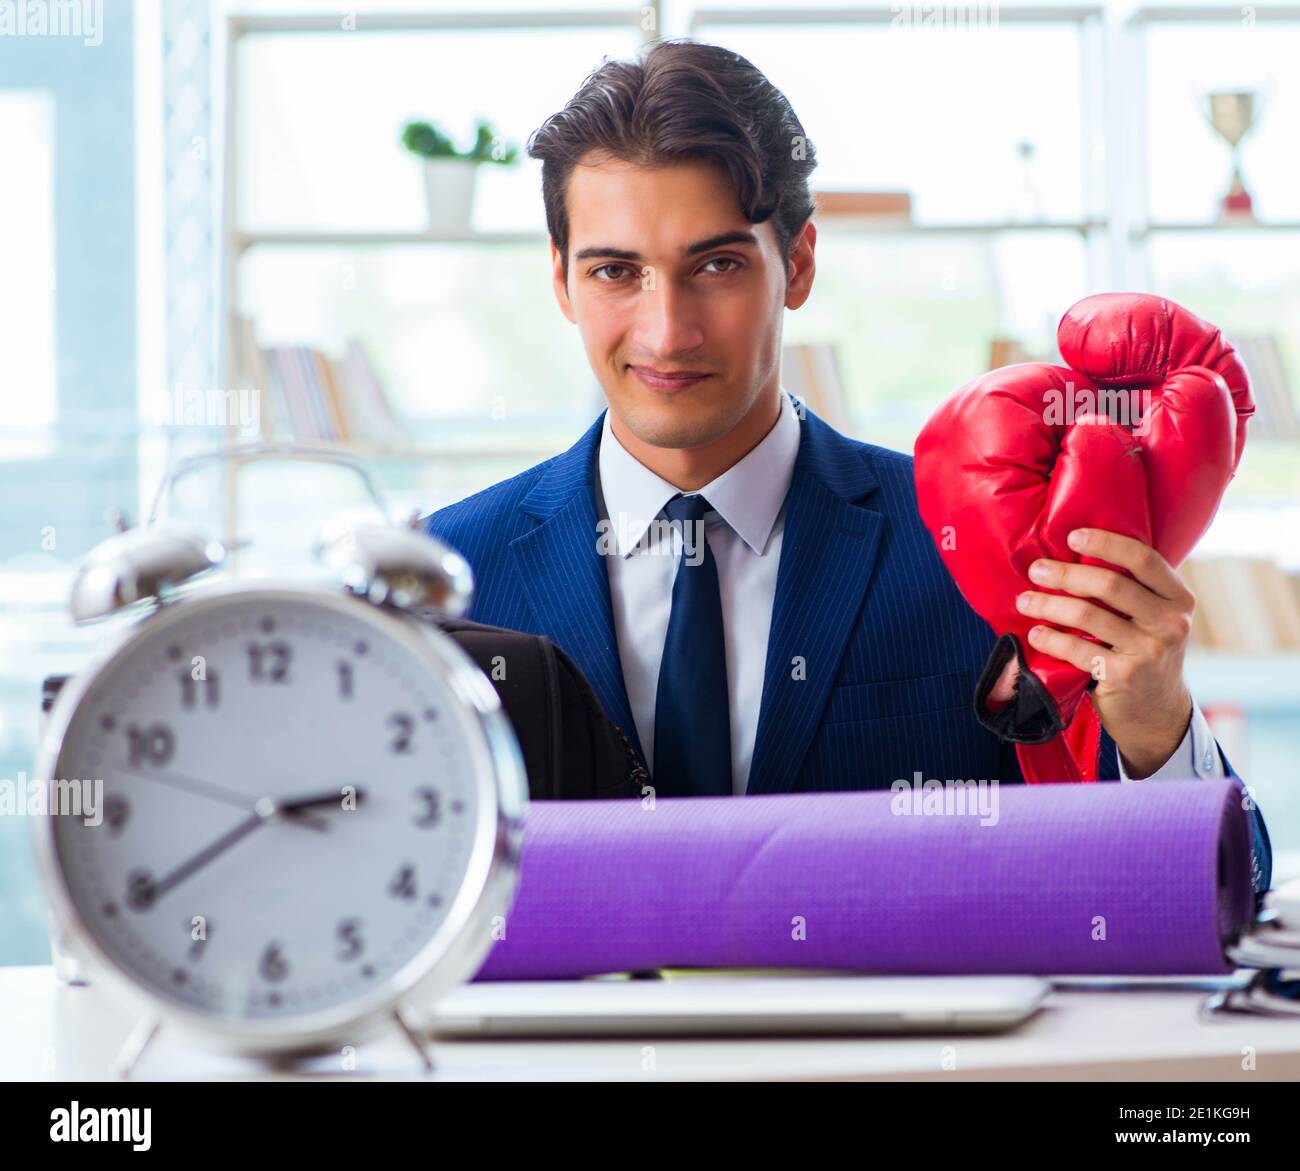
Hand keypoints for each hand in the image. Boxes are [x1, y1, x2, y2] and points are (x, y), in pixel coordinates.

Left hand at [1011, 527, 1194, 777]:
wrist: (1159, 713)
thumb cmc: (1146, 653)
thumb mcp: (1155, 618)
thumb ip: (1134, 590)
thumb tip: (1076, 553)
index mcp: (1179, 599)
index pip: (1143, 559)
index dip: (1105, 543)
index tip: (1072, 537)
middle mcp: (1170, 622)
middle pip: (1109, 584)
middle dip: (1065, 574)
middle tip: (1036, 570)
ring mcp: (1149, 651)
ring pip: (1087, 615)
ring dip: (1048, 605)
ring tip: (1024, 601)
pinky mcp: (1124, 676)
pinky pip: (1077, 649)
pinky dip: (1050, 639)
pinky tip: (1035, 633)